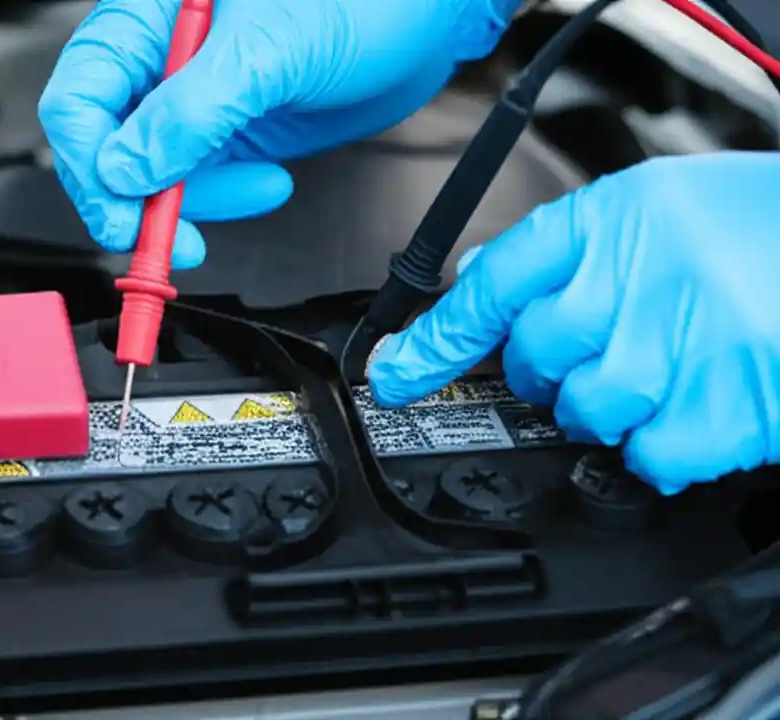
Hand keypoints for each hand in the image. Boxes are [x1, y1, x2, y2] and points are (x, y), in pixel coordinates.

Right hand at [38, 0, 519, 268]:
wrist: (431, 15)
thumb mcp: (269, 50)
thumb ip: (190, 113)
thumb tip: (123, 174)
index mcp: (147, 16)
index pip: (78, 99)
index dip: (92, 165)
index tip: (126, 214)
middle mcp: (159, 56)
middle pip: (103, 146)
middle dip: (137, 200)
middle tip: (172, 243)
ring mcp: (191, 96)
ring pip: (150, 174)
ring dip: (193, 203)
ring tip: (259, 190)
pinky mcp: (227, 128)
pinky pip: (198, 182)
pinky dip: (227, 199)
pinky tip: (270, 185)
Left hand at [368, 152, 779, 495]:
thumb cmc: (763, 229)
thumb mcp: (659, 209)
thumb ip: (570, 250)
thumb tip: (482, 284)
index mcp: (615, 219)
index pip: (493, 282)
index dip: (434, 336)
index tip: (394, 374)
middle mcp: (639, 277)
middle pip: (533, 357)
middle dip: (550, 367)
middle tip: (604, 347)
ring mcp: (683, 344)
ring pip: (583, 411)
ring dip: (608, 407)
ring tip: (663, 371)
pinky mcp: (727, 408)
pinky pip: (646, 455)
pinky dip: (661, 446)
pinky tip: (695, 407)